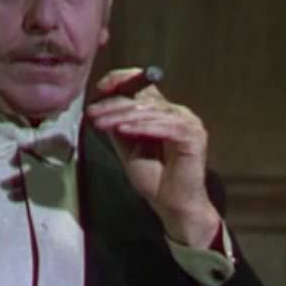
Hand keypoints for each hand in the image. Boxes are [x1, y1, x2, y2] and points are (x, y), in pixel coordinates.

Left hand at [86, 68, 220, 247]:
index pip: (143, 85)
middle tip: (92, 113)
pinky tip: (122, 130)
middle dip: (113, 105)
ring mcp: (188, 122)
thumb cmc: (153, 177)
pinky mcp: (193, 136)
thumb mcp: (128, 146)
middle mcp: (178, 112)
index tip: (100, 88)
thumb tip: (101, 104)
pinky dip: (140, 128)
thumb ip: (119, 124)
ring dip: (121, 116)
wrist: (173, 204)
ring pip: (150, 111)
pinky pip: (163, 127)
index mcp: (164, 111)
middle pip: (143, 98)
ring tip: (100, 123)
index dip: (121, 80)